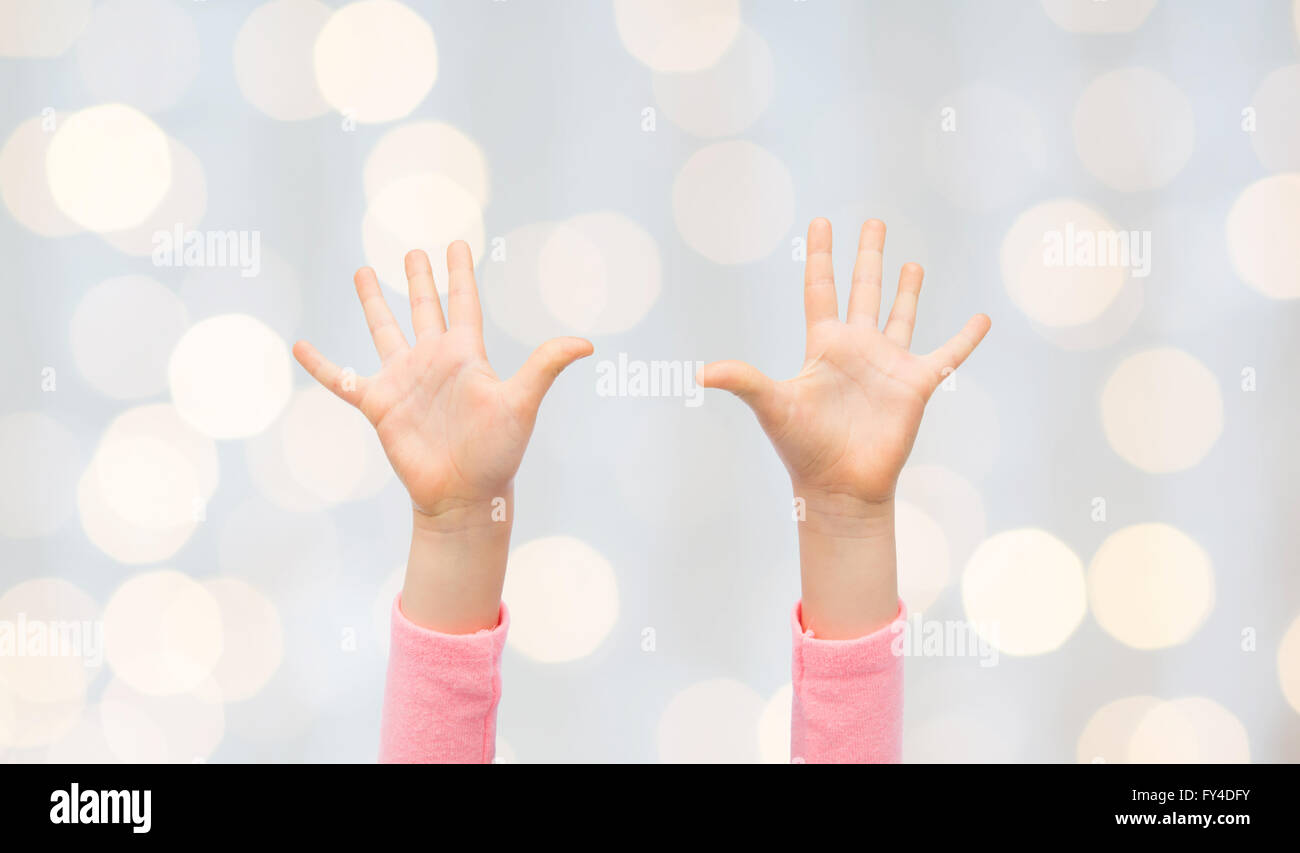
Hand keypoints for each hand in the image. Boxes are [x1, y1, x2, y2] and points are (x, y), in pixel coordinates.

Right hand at [293, 242, 591, 630]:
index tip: (456, 244)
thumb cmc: (497, 453)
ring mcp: (404, 381)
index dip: (459, 274)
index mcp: (465, 355)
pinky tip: (301, 346)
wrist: (463, 496)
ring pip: (384, 331)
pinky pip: (342, 380)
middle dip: (419, 279)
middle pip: (424, 308)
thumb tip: (586, 343)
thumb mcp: (521, 403)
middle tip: (414, 251)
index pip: (463, 302)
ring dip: (374, 302)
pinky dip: (322, 364)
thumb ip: (545, 367)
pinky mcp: (379, 406)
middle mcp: (433, 361)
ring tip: (363, 271)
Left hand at [699, 218, 989, 636]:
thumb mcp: (772, 406)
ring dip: (906, 289)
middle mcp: (856, 349)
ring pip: (900, 315)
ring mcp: (887, 365)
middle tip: (873, 221)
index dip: (821, 257)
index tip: (820, 222)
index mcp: (823, 346)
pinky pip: (948, 355)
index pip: (821, 289)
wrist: (840, 487)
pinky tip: (981, 318)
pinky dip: (966, 338)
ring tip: (911, 262)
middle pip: (862, 290)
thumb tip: (701, 373)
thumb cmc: (803, 448)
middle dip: (867, 256)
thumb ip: (743, 381)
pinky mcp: (916, 386)